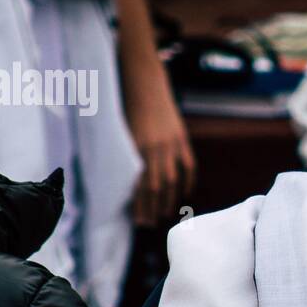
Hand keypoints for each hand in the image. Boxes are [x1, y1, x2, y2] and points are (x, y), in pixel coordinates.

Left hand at [126, 86, 196, 227]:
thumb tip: (123, 182)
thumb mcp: (118, 131)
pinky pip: (188, 166)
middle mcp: (155, 149)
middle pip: (156, 187)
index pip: (140, 186)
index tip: (137, 220)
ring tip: (164, 214)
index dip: (140, 206)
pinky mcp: (181, 139)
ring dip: (168, 200)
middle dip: (153, 208)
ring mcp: (171, 145)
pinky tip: (183, 194)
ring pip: (172, 180)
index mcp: (136, 149)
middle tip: (149, 223)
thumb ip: (123, 155)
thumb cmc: (124, 106)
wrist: (143, 83)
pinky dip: (187, 182)